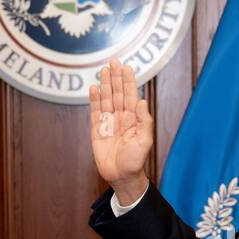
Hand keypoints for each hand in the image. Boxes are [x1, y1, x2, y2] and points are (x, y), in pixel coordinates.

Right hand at [89, 58, 152, 205]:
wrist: (122, 177)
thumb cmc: (135, 161)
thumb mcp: (145, 141)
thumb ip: (143, 121)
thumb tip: (141, 101)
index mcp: (133, 119)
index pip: (130, 96)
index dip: (128, 82)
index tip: (126, 67)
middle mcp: (121, 118)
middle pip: (117, 93)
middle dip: (116, 78)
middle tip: (114, 62)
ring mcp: (108, 123)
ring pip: (106, 99)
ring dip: (105, 85)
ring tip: (103, 70)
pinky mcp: (97, 131)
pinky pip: (95, 112)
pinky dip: (94, 100)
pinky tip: (93, 88)